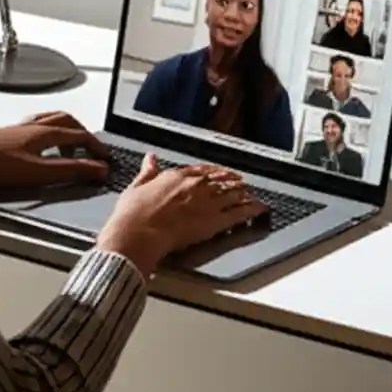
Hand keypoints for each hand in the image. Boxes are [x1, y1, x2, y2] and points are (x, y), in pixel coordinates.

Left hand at [0, 112, 110, 189]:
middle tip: (92, 149)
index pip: (81, 136)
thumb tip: (101, 169)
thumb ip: (71, 171)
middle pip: (68, 122)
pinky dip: (47, 131)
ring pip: (51, 121)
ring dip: (66, 130)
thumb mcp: (38, 172)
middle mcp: (35, 126)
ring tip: (70, 144)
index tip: (106, 160)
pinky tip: (40, 143)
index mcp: (47, 134)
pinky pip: (35, 125)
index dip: (97, 148)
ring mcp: (19, 129)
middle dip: (84, 134)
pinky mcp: (6, 135)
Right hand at [96, 152, 268, 277]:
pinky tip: (259, 209)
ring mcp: (208, 203)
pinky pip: (239, 213)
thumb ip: (147, 171)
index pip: (201, 171)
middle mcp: (196, 186)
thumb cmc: (132, 215)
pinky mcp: (214, 221)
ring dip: (243, 194)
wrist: (137, 233)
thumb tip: (150, 157)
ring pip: (232, 194)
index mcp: (177, 177)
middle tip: (240, 182)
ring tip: (251, 195)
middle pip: (220, 181)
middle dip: (232, 182)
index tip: (219, 173)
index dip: (213, 172)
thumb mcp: (136, 186)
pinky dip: (252, 210)